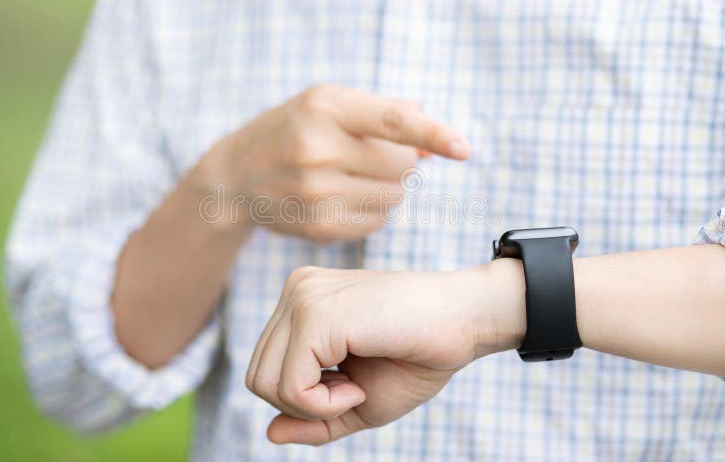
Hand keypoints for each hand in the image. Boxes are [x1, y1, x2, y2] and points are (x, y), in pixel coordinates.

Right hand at [197, 85, 470, 242]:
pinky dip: (373, 209)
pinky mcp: (319, 227)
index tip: (463, 148)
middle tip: (372, 154)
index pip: (392, 122)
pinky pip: (378, 221)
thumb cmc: (294, 129)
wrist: (236, 176)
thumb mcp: (329, 104)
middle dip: (402, 159)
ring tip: (354, 174)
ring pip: (395, 196)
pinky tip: (343, 196)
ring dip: (390, 185)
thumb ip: (387, 114)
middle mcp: (317, 150)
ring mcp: (316, 193)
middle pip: (403, 164)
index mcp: (324, 107)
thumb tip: (438, 142)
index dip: (433, 133)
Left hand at [245, 259, 525, 444]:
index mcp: (302, 301)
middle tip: (353, 390)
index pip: (266, 368)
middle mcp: (297, 290)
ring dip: (314, 405)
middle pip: (258, 376)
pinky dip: (324, 404)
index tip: (352, 386)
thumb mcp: (357, 400)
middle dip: (304, 403)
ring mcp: (303, 297)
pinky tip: (358, 385)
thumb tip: (268, 434)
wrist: (465, 320)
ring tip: (357, 385)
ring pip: (265, 383)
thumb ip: (312, 416)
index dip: (306, 399)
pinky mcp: (316, 314)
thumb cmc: (417, 354)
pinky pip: (290, 387)